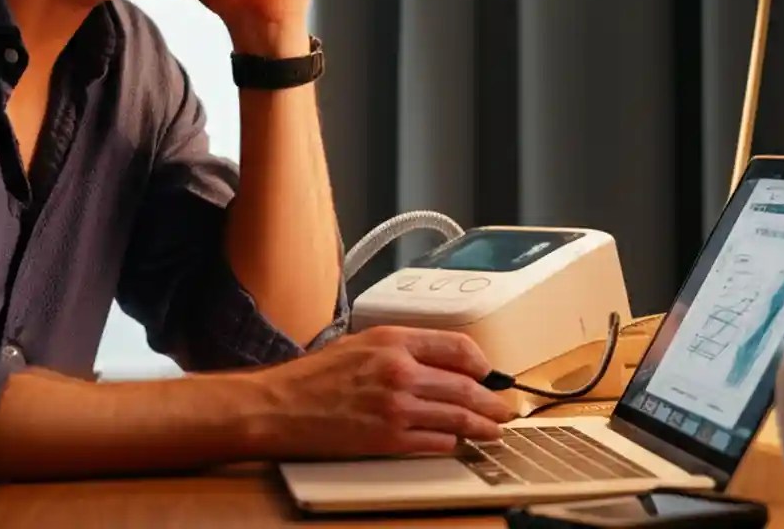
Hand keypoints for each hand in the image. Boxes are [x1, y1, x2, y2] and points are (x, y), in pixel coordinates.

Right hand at [249, 326, 517, 458]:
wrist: (279, 406)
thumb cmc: (312, 377)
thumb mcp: (358, 344)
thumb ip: (398, 349)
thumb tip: (437, 361)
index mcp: (393, 340)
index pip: (458, 346)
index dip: (483, 363)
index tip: (490, 373)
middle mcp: (400, 370)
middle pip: (467, 385)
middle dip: (493, 400)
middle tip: (505, 408)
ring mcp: (396, 406)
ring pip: (459, 417)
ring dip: (483, 426)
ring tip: (494, 430)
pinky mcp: (389, 439)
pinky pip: (437, 442)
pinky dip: (453, 444)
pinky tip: (458, 444)